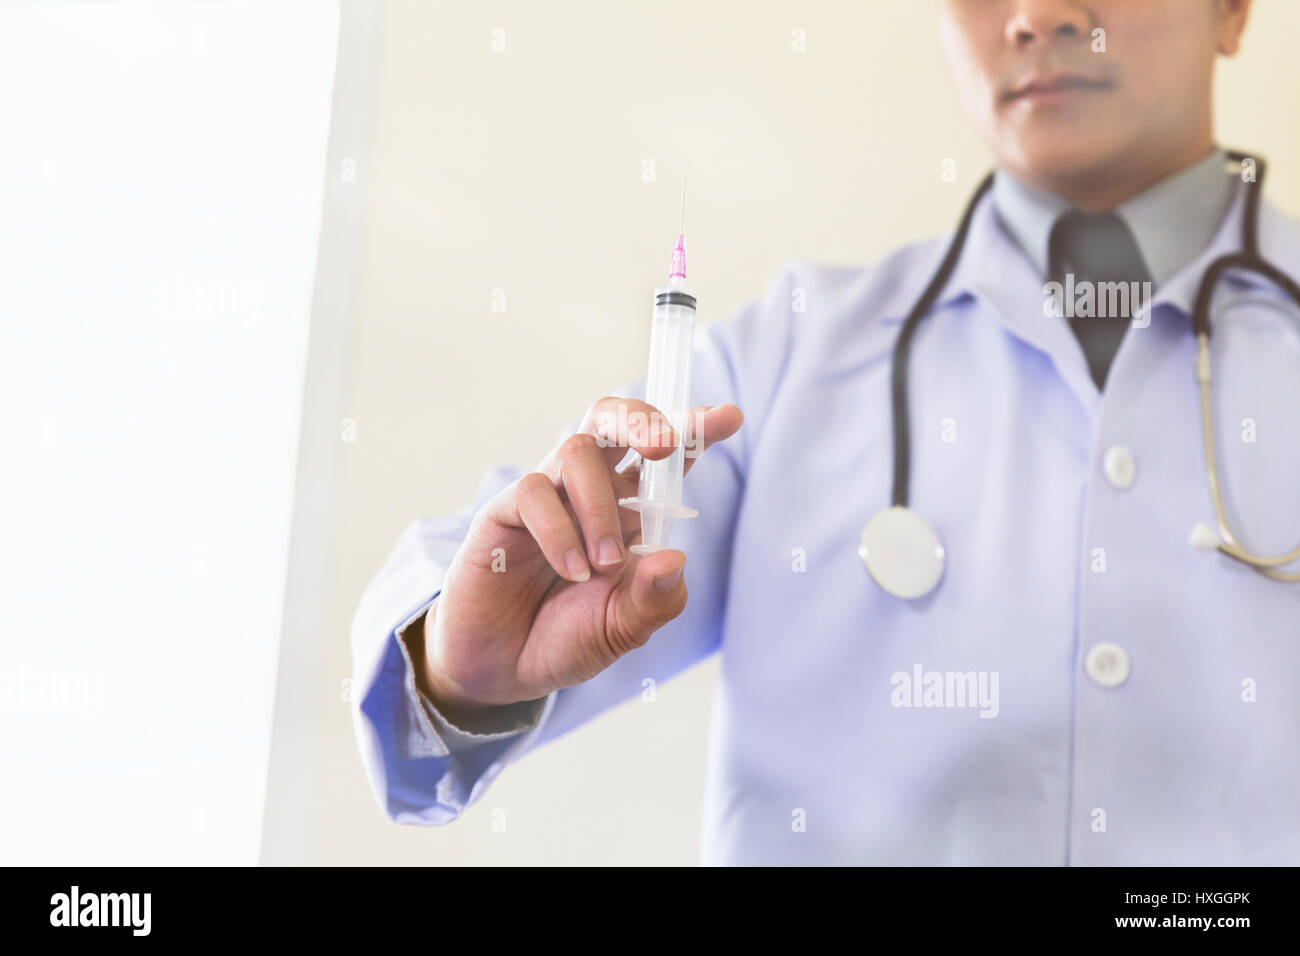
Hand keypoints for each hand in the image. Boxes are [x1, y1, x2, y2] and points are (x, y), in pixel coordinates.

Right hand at [419, 398, 742, 722]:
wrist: (502, 669)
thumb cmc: (567, 638)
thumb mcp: (624, 629)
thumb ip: (655, 600)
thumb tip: (675, 559)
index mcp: (629, 512)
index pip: (663, 459)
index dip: (693, 431)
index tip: (728, 417)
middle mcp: (588, 492)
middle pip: (610, 420)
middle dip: (642, 420)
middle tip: (663, 447)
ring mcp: (546, 497)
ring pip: (577, 451)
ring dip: (600, 507)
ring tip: (604, 565)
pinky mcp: (503, 513)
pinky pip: (534, 493)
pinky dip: (561, 533)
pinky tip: (571, 572)